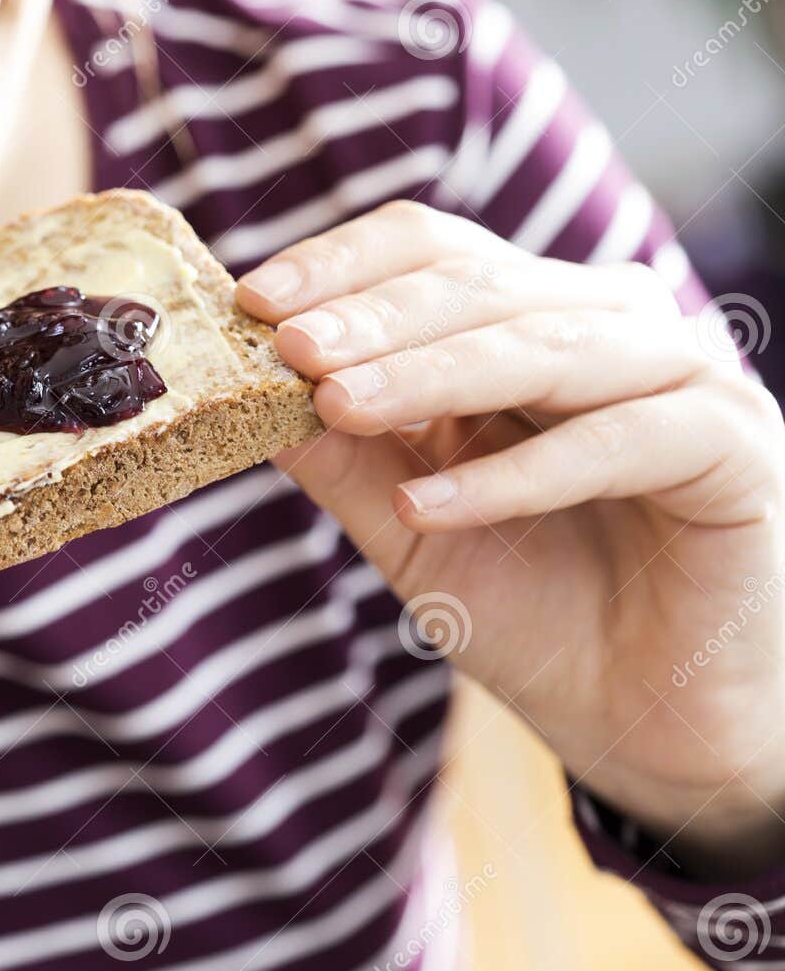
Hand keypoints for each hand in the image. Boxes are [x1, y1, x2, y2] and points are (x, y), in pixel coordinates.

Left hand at [238, 201, 784, 876]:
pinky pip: (617, 441)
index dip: (342, 266)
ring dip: (431, 375)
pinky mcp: (732, 449)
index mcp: (530, 321)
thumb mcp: (409, 528)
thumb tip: (238, 393)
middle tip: (291, 349)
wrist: (648, 719)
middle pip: (481, 285)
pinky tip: (429, 503)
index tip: (252, 301)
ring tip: (339, 405)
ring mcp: (679, 379)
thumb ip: (342, 458)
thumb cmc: (533, 608)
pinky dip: (517, 473)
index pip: (433, 251)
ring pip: (545, 347)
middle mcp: (608, 327)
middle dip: (374, 319)